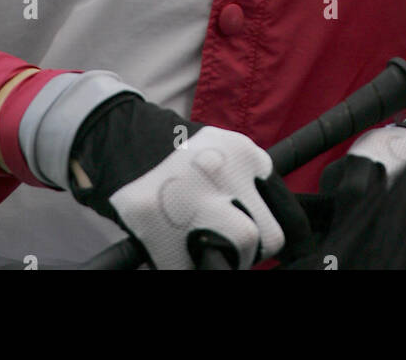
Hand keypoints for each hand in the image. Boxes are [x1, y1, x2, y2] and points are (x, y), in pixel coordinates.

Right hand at [67, 94, 311, 269]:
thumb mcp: (222, 153)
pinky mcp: (158, 226)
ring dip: (222, 260)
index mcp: (245, 155)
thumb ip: (248, 184)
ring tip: (198, 245)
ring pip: (238, 254)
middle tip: (223, 242)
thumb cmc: (174, 154)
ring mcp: (191, 201)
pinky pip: (187, 269)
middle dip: (248, 250)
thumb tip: (271, 234)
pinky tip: (172, 248)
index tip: (271, 250)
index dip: (283, 240)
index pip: (290, 219)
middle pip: (267, 240)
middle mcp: (224, 175)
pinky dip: (181, 265)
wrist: (116, 135)